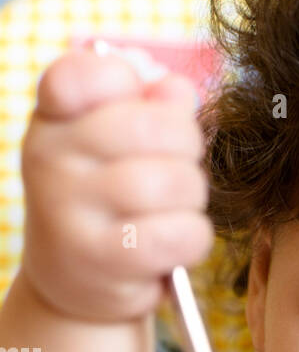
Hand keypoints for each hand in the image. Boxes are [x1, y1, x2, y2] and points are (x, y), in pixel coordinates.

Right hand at [19, 43, 213, 322]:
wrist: (75, 279)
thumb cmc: (108, 198)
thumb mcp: (116, 143)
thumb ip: (150, 106)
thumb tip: (177, 91)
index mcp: (54, 116)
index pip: (87, 72)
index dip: (129, 81)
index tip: (136, 106)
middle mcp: (51, 157)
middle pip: (155, 127)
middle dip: (188, 146)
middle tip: (179, 166)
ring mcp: (69, 210)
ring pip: (172, 182)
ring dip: (193, 196)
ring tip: (177, 207)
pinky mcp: (100, 260)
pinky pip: (179, 233)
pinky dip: (194, 237)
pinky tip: (177, 240)